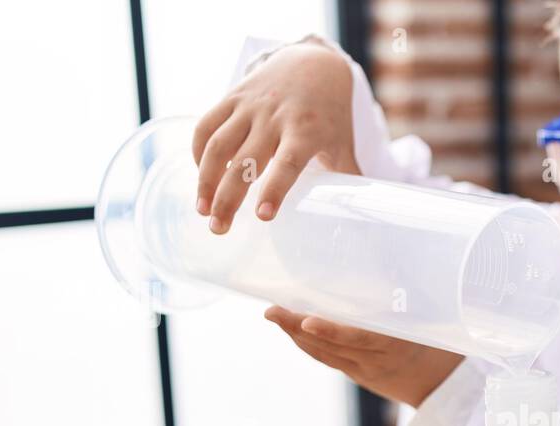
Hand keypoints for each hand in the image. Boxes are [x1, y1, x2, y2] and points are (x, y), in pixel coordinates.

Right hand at [193, 40, 359, 234]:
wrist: (312, 63)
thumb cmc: (329, 113)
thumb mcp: (342, 144)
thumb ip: (346, 178)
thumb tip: (360, 217)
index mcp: (307, 132)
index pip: (288, 164)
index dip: (274, 189)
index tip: (262, 216)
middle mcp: (275, 118)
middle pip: (243, 162)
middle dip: (227, 198)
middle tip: (218, 228)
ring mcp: (250, 106)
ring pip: (217, 146)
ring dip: (205, 181)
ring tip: (203, 210)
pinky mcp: (232, 97)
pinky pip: (206, 126)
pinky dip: (199, 153)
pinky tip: (202, 177)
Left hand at [264, 306, 463, 407]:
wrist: (444, 386)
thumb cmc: (441, 341)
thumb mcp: (430, 318)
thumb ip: (409, 291)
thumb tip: (388, 248)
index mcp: (397, 346)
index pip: (359, 339)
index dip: (330, 332)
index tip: (307, 320)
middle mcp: (377, 361)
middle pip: (330, 347)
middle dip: (297, 329)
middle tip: (271, 310)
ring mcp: (366, 371)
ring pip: (324, 354)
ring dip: (296, 335)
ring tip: (274, 314)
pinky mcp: (359, 375)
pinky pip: (328, 360)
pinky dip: (308, 344)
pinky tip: (292, 329)